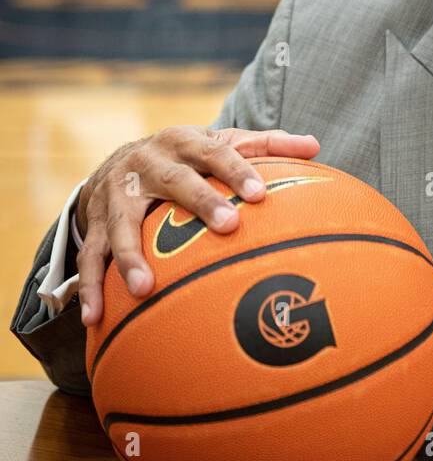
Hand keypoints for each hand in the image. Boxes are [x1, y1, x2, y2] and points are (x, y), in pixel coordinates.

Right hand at [75, 126, 319, 325]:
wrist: (119, 160)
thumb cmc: (188, 158)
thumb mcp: (220, 144)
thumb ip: (266, 145)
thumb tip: (315, 145)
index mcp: (184, 142)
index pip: (217, 153)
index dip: (238, 171)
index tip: (261, 195)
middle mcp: (149, 163)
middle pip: (176, 182)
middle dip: (201, 202)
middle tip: (228, 227)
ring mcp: (117, 194)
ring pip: (121, 225)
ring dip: (129, 256)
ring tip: (144, 289)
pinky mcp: (94, 224)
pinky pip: (89, 257)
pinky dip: (90, 288)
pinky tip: (95, 318)